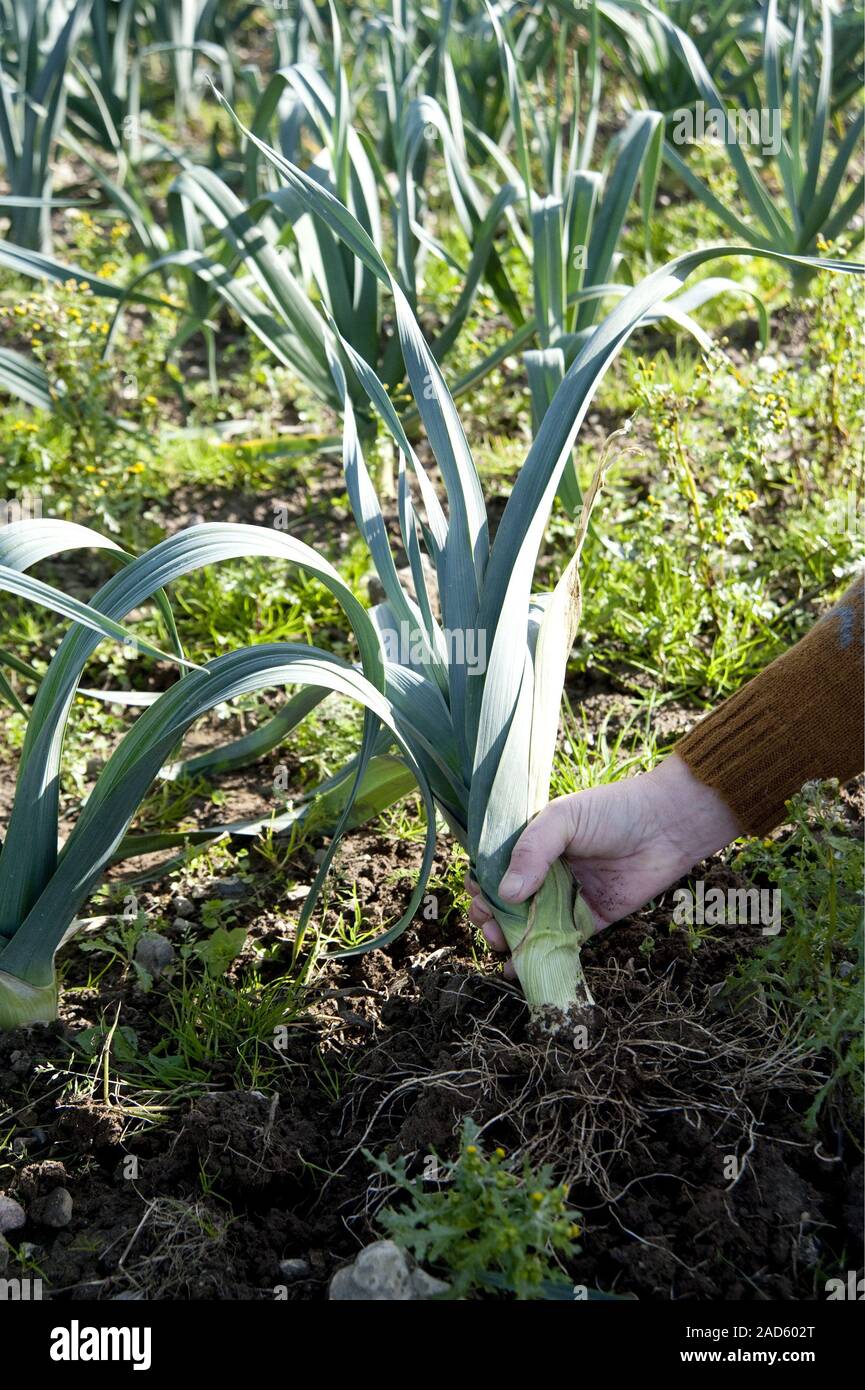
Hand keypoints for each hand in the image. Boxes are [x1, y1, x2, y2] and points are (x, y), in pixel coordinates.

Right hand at [468, 753, 740, 967]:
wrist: (666, 826)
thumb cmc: (611, 811)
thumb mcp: (563, 820)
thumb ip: (532, 852)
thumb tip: (506, 895)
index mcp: (534, 844)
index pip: (496, 869)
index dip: (483, 885)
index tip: (479, 896)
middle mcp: (546, 873)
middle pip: (508, 902)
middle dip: (492, 917)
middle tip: (489, 926)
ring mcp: (567, 897)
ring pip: (530, 925)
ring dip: (511, 940)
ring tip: (502, 946)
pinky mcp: (591, 920)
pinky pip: (561, 943)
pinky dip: (541, 957)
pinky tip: (521, 969)